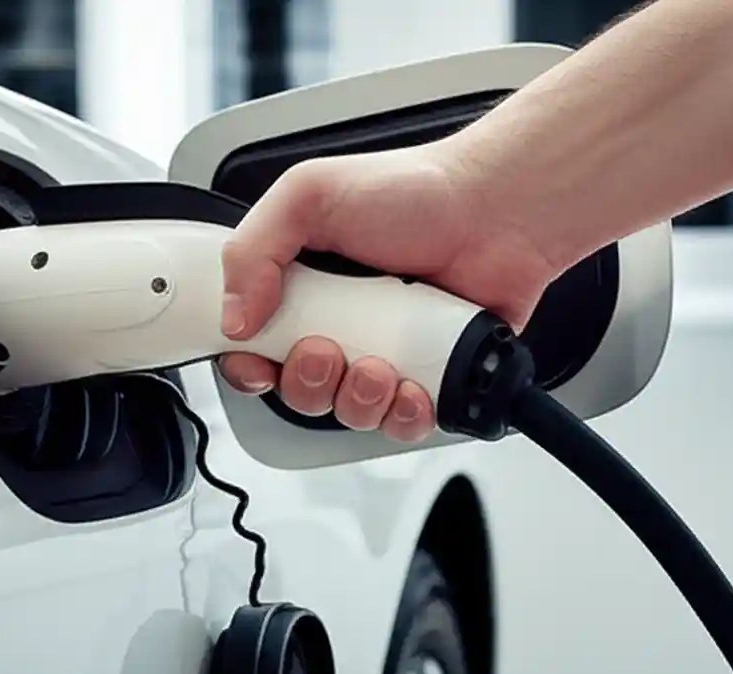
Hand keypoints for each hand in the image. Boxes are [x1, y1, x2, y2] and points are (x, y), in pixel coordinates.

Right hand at [217, 142, 558, 442]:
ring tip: (382, 365)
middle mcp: (343, 325)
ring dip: (359, 399)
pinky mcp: (431, 376)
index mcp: (303, 287)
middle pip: (298, 390)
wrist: (498, 209)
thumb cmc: (415, 190)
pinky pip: (403, 424)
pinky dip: (404, 415)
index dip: (250, 365)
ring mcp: (388, 354)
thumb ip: (253, 248)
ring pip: (350, 413)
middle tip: (329, 348)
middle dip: (308, 381)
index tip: (261, 358)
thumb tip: (234, 319)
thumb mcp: (309, 195)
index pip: (254, 348)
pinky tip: (413, 385)